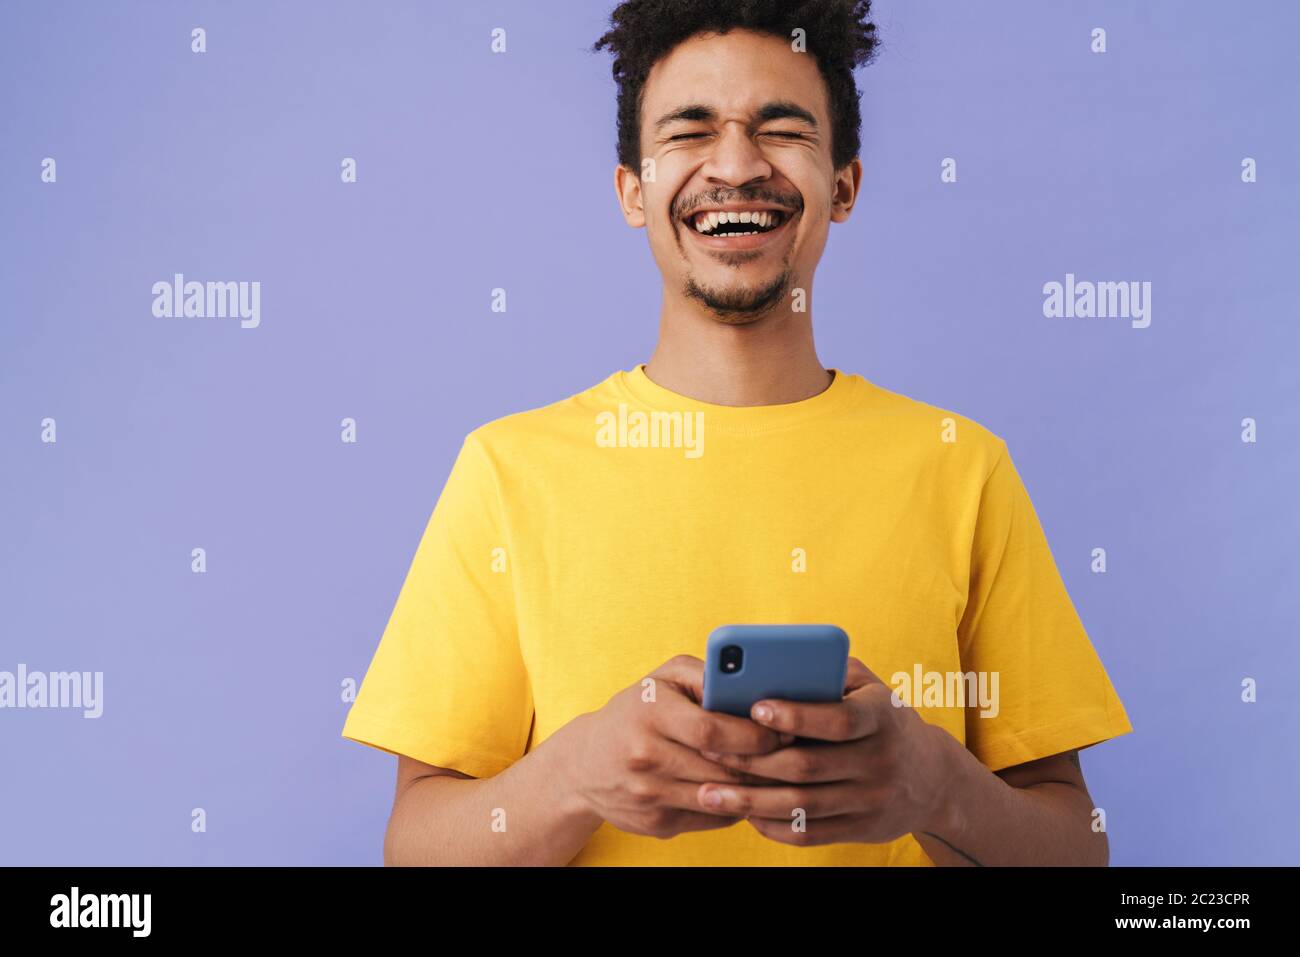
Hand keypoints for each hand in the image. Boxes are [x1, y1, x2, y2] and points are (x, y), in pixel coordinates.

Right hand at [564, 654, 791, 838]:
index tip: (782, 731)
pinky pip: (713, 818)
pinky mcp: (657, 824)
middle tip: (793, 754)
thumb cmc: (635, 712)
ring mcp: (650, 796)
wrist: (583, 766)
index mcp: (648, 714)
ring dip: (756, 787)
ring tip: (780, 773)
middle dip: (765, 763)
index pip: (712, 731)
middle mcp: (645, 758)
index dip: (754, 734)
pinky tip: (749, 790)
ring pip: (723, 798)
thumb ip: (705, 673)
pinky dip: (736, 805)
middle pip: (723, 769)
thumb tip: (751, 683)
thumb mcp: (661, 679)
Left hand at [694, 657, 955, 846]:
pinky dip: (771, 825)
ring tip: (708, 793)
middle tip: (708, 752)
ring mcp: (871, 800)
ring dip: (750, 801)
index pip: (838, 720)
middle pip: (808, 766)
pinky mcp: (861, 830)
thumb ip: (827, 671)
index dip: (796, 715)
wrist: (933, 779)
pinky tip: (743, 813)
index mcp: (882, 717)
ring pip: (802, 805)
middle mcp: (880, 761)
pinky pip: (808, 833)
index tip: (755, 707)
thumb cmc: (883, 718)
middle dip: (753, 761)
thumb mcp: (869, 686)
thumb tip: (769, 664)